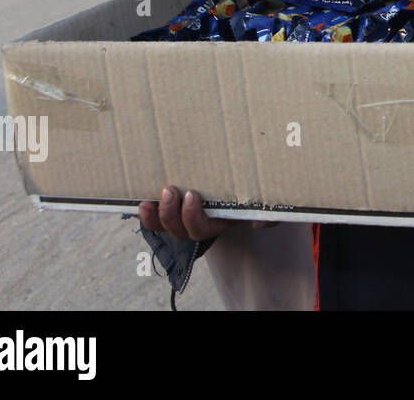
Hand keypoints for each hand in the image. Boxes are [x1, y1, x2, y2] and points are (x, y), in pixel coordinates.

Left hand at [138, 185, 275, 240]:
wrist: (251, 181)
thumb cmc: (256, 192)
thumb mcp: (267, 202)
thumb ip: (270, 213)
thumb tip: (258, 224)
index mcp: (221, 221)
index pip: (202, 229)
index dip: (192, 217)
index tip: (191, 195)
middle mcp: (201, 224)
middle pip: (180, 231)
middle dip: (172, 214)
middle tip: (171, 190)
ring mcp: (185, 218)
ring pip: (166, 226)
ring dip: (158, 214)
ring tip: (157, 195)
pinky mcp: (176, 208)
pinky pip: (156, 220)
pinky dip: (148, 215)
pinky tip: (143, 204)